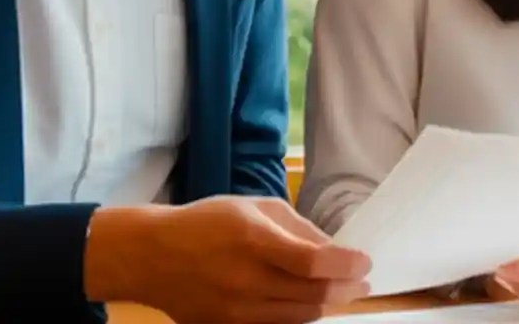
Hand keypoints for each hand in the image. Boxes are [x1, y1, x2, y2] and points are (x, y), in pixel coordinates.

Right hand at [85, 196, 371, 323]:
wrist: (152, 256)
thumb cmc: (209, 222)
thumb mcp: (256, 207)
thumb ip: (299, 228)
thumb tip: (336, 249)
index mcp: (254, 241)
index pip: (313, 263)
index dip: (347, 265)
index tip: (365, 261)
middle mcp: (246, 280)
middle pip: (313, 296)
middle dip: (347, 288)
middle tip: (363, 281)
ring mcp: (235, 311)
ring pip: (300, 317)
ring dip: (329, 305)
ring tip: (344, 292)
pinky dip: (301, 315)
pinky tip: (312, 303)